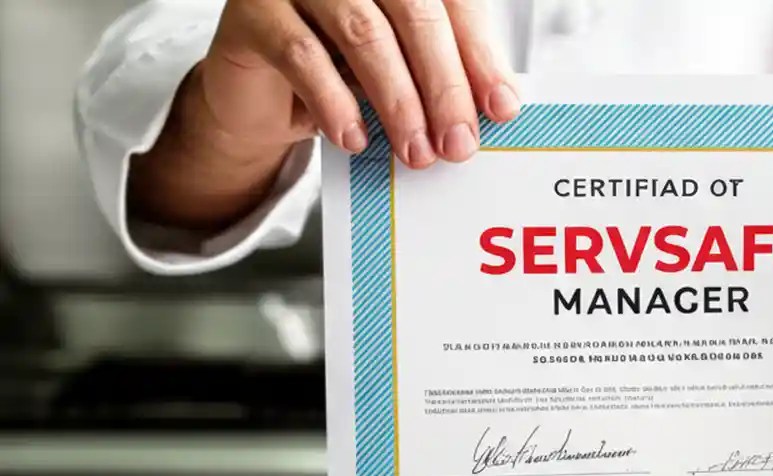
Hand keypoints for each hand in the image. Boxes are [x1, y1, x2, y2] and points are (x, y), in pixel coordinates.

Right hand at [131, 0, 517, 230]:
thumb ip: (444, 74)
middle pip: (415, 13)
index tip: (500, 107)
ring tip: (415, 149)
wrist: (264, 98)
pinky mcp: (255, 13)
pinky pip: (302, 54)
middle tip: (458, 141)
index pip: (452, 3)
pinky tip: (354, 137)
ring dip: (398, 101)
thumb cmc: (341, 75)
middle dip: (444, 85)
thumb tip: (495, 104)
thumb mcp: (402, 73)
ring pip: (364, 34)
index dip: (479, 56)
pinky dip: (335, 102)